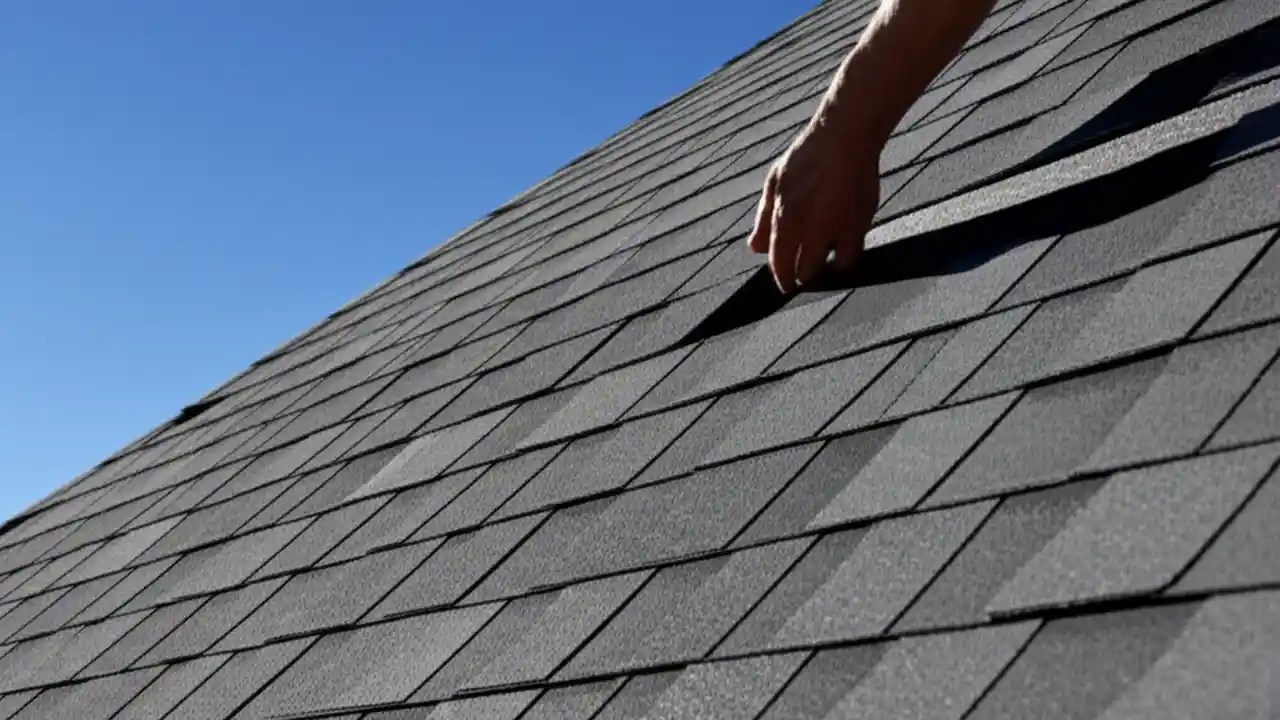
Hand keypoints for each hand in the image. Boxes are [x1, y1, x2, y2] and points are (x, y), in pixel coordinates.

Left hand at [749, 115, 881, 293]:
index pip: (781, 266)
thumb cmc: (806, 158)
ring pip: (835, 267)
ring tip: (824, 258)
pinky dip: (848, 254)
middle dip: (803, 277)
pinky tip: (842, 244)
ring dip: (828, 267)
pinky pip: (855, 253)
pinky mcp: (862, 224)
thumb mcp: (774, 185)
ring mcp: (840, 228)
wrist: (844, 139)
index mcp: (786, 220)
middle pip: (807, 273)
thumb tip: (755, 249)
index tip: (785, 284)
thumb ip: (763, 221)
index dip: (782, 279)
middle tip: (802, 274)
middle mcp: (813, 230)